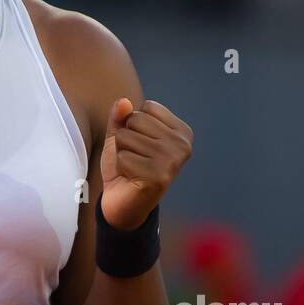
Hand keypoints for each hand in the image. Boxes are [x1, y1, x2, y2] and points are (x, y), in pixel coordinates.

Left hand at [98, 98, 192, 229]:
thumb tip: (123, 102)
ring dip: (122, 153)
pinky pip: (123, 157)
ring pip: (126, 137)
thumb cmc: (126, 165)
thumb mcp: (121, 135)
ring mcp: (173, 162)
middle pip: (136, 119)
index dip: (133, 123)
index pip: (148, 106)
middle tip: (135, 157)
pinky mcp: (159, 178)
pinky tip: (132, 178)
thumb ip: (121, 117)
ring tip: (133, 167)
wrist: (122, 202)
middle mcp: (183, 145)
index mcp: (181, 132)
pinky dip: (121, 167)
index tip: (141, 144)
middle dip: (126, 137)